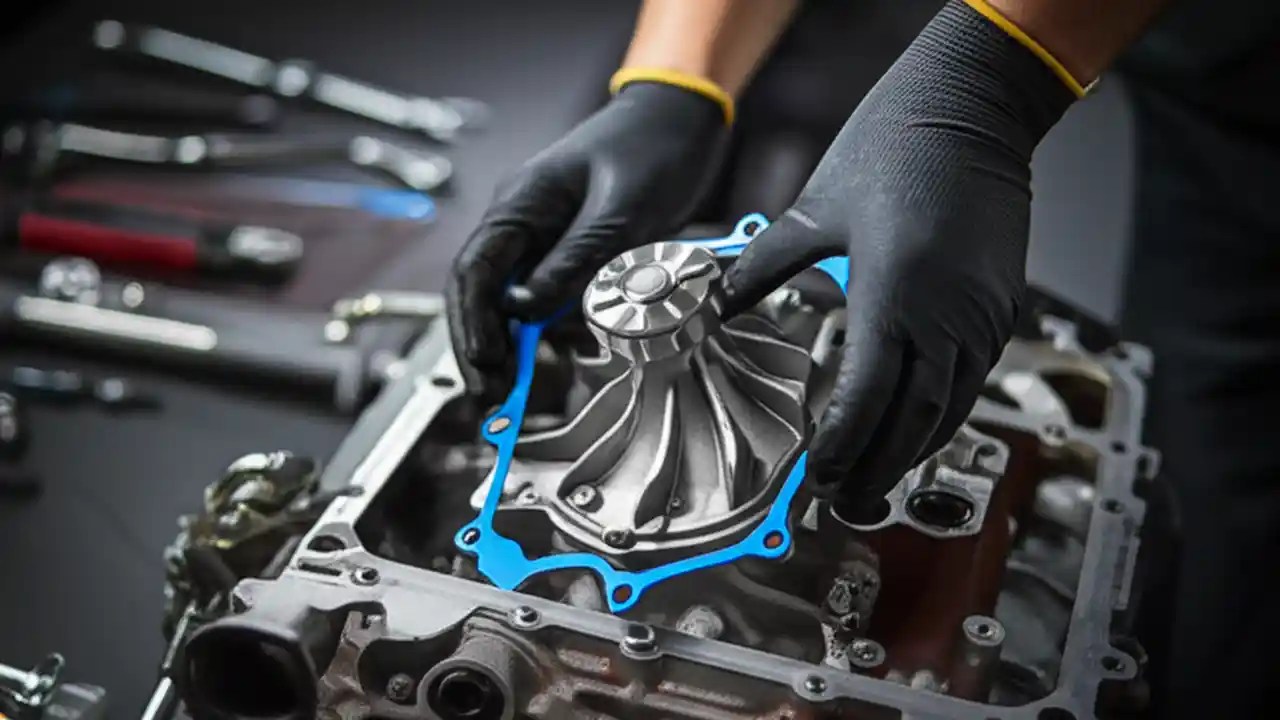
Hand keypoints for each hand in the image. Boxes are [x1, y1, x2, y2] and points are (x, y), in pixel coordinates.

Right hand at [447, 82, 727, 401]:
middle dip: (484, 348)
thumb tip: (526, 312)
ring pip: (516, 303)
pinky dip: (549, 332)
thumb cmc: (650, 149)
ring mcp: (547, 240)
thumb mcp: (619, 211)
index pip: (474, 272)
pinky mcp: (575, 253)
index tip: (485, 366)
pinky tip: (556, 361)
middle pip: (484, 296)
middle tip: (494, 399)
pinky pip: (551, 298)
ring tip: (517, 392)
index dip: (471, 324)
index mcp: (520, 205)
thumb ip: (574, 261)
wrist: (681, 118)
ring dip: (514, 348)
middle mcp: (524, 225)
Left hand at [721, 0, 1074, 514]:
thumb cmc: (892, 147)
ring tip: (876, 478)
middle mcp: (946, 314)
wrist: (970, 108)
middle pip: (913, 420)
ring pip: (950, 409)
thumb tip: (720, 302)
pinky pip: (972, 380)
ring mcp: (981, 314)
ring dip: (912, 451)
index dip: (841, 446)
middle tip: (845, 501)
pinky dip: (941, 414)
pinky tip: (914, 426)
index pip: (866, 397)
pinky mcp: (1002, 307)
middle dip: (877, 469)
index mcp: (892, 291)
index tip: (816, 477)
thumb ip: (762, 265)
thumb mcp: (813, 208)